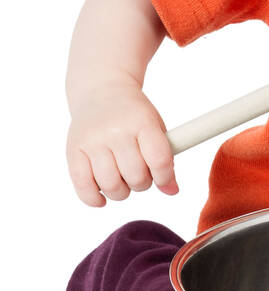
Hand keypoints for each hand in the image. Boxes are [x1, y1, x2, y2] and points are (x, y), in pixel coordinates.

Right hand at [66, 81, 178, 206]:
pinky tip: (102, 197)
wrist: (101, 91)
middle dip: (142, 183)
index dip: (164, 177)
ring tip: (122, 181)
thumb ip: (165, 159)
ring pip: (110, 185)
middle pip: (135, 176)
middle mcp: (116, 131)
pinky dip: (94, 199)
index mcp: (142, 122)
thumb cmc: (134, 116)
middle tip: (139, 175)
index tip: (163, 179)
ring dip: (121, 192)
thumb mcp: (155, 127)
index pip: (159, 159)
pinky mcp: (73, 150)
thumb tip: (172, 191)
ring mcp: (92, 141)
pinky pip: (83, 186)